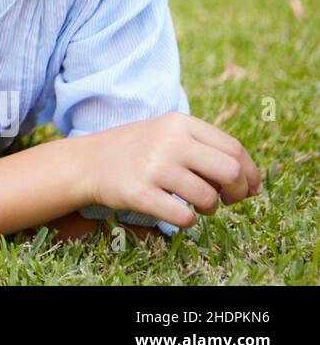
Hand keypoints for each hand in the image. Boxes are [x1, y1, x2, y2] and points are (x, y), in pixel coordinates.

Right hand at [79, 112, 263, 228]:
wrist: (88, 162)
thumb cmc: (138, 151)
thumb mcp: (169, 136)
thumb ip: (208, 151)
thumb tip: (255, 185)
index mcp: (180, 123)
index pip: (234, 149)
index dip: (250, 174)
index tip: (249, 189)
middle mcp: (169, 142)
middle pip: (229, 172)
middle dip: (237, 192)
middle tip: (228, 200)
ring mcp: (154, 167)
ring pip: (208, 199)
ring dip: (210, 209)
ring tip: (198, 206)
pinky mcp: (140, 193)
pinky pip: (184, 217)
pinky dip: (188, 221)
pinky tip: (178, 213)